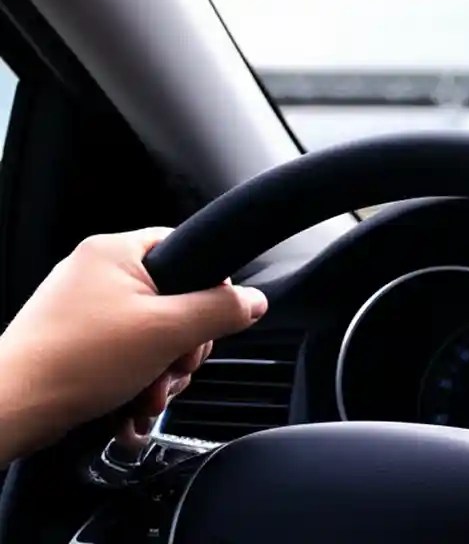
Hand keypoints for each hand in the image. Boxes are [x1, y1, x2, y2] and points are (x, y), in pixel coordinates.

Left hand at [0, 228, 267, 463]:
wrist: (11, 408)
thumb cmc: (76, 361)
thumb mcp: (168, 331)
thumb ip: (221, 311)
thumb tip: (254, 302)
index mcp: (116, 252)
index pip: (187, 251)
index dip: (209, 291)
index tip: (207, 325)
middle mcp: (97, 273)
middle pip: (176, 301)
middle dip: (182, 347)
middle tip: (173, 367)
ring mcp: (83, 310)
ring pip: (154, 336)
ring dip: (162, 373)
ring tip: (146, 396)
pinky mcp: (75, 343)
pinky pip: (126, 356)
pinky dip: (136, 383)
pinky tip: (131, 406)